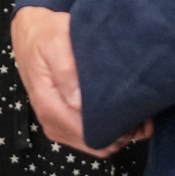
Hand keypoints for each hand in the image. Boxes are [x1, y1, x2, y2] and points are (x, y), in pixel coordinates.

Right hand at [12, 6, 147, 157]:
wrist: (31, 32)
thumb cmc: (45, 34)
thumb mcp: (55, 43)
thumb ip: (66, 72)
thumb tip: (79, 103)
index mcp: (48, 104)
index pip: (84, 133)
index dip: (113, 130)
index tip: (134, 116)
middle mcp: (51, 120)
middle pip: (92, 143)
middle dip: (120, 134)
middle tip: (142, 116)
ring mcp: (58, 123)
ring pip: (94, 143)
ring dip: (118, 133)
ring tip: (139, 116)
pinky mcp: (64, 120)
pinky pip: (89, 137)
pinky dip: (110, 131)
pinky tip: (126, 117)